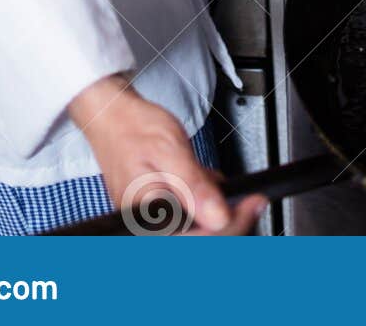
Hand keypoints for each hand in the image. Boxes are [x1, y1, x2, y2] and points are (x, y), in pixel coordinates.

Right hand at [68, 74, 264, 235]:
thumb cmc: (133, 129)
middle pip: (200, 246)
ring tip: (225, 193)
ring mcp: (152, 230)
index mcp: (147, 222)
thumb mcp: (170, 150)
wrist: (112, 119)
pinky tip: (206, 193)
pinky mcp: (158, 223)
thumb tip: (219, 217)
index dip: (234, 226)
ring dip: (218, 221)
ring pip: (197, 239)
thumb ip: (194, 186)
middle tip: (250, 203)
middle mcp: (147, 233)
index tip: (254, 205)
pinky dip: (205, 213)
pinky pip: (188, 228)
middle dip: (229, 226)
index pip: (199, 241)